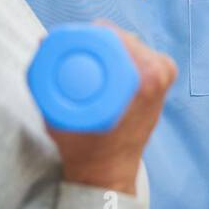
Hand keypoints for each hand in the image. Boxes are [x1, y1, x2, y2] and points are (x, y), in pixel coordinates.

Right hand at [48, 24, 176, 195]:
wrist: (106, 173)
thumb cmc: (85, 147)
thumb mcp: (60, 113)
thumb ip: (47, 76)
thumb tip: (45, 41)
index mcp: (148, 75)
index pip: (108, 35)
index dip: (81, 36)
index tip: (63, 47)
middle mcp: (161, 72)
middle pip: (116, 37)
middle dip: (89, 42)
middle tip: (67, 57)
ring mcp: (163, 74)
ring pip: (123, 44)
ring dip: (100, 51)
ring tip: (82, 69)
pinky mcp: (160, 79)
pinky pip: (130, 55)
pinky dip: (111, 58)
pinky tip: (98, 72)